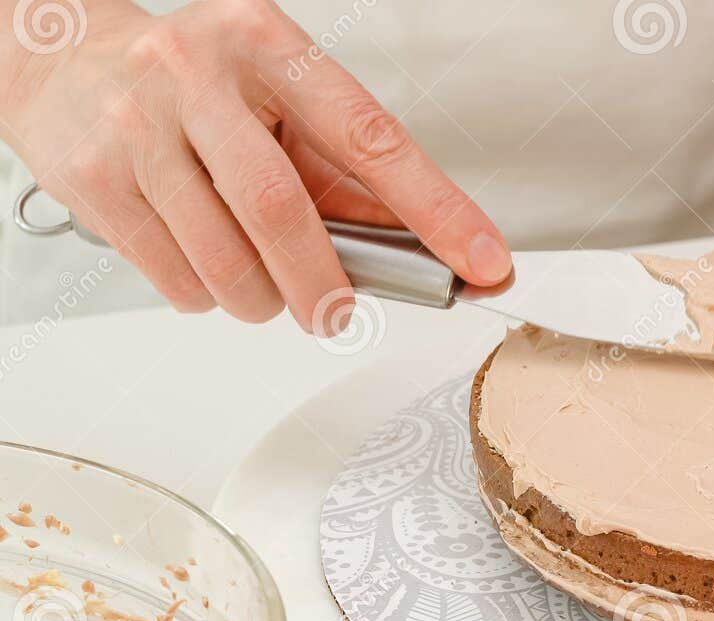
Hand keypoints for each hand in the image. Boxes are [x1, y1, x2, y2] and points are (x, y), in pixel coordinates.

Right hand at [0, 0, 509, 331]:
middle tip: (337, 314)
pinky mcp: (92, 177)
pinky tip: (202, 260)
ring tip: (263, 285)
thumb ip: (347, 173)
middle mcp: (197, 75)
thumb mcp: (278, 102)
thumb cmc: (194, 86)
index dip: (436, 208)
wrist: (62, 59)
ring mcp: (137, 124)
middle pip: (281, 209)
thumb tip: (429, 249)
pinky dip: (206, 296)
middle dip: (324, 285)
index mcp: (268, 44)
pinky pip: (174, 278)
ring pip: (225, 259)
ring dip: (262, 299)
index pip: (372, 137)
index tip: (484, 261)